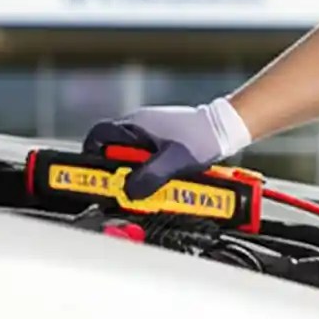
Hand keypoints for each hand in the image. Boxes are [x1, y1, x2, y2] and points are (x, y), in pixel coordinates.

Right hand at [82, 98, 251, 199]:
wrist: (226, 128)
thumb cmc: (203, 137)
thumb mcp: (173, 162)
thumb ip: (149, 178)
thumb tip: (128, 192)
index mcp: (135, 125)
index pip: (98, 135)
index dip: (92, 155)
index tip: (96, 175)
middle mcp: (139, 125)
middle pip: (113, 149)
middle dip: (117, 171)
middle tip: (126, 188)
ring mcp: (151, 131)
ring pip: (131, 154)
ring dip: (135, 172)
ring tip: (149, 186)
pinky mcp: (162, 139)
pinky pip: (146, 156)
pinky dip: (149, 169)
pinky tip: (162, 180)